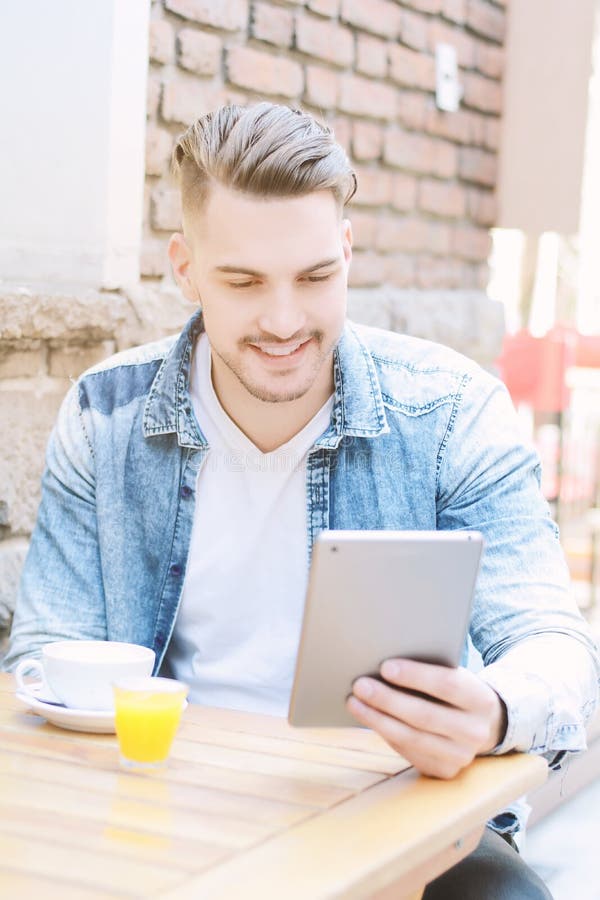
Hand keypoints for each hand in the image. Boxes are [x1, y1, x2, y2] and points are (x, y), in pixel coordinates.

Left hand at [346, 658, 507, 779]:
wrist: (481, 725)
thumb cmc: (455, 692)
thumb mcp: (454, 676)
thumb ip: (430, 670)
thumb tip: (384, 666)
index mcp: (481, 699)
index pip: (447, 685)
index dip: (415, 676)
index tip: (385, 666)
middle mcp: (475, 732)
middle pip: (425, 715)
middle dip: (388, 699)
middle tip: (360, 685)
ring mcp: (461, 756)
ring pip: (412, 738)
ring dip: (378, 719)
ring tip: (354, 701)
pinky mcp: (444, 771)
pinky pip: (408, 752)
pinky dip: (385, 733)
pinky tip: (368, 718)